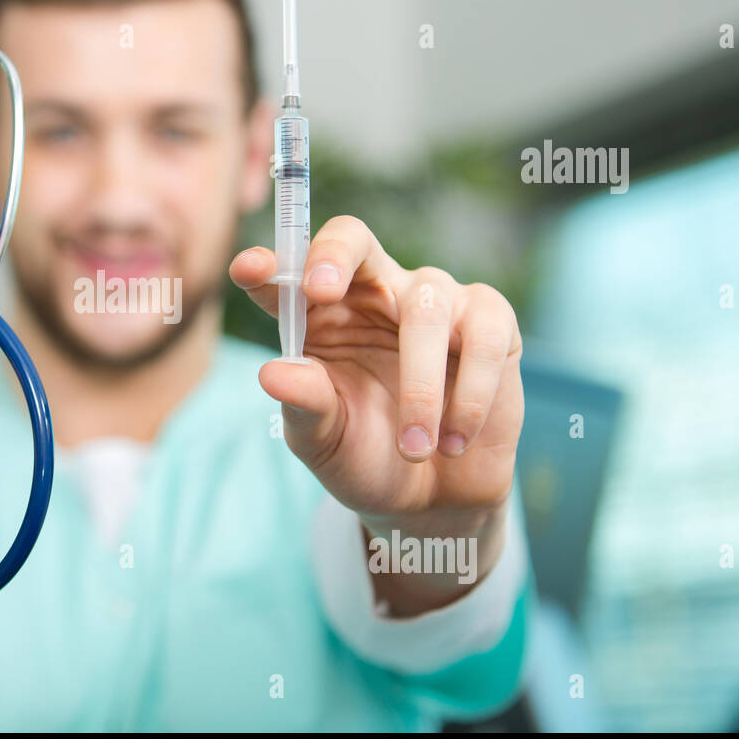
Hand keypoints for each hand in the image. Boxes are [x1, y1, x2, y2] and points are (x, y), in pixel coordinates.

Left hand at [230, 217, 522, 608]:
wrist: (431, 500)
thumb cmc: (365, 456)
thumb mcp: (322, 440)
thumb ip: (304, 404)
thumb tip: (274, 373)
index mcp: (320, 316)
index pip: (290, 272)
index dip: (270, 265)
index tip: (250, 271)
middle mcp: (372, 294)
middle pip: (353, 238)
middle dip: (334, 256)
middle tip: (321, 291)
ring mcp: (434, 301)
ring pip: (426, 305)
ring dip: (420, 387)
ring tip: (414, 449)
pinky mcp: (488, 324)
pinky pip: (485, 332)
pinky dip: (471, 393)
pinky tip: (454, 439)